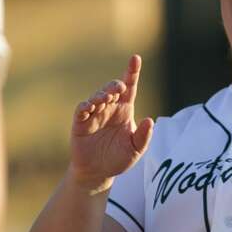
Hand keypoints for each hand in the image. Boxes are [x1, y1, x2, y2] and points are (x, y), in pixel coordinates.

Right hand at [69, 54, 154, 192]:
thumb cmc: (118, 159)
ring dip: (100, 95)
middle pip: (112, 89)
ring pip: (96, 97)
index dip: (132, 72)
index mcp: (125, 110)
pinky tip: (89, 107)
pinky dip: (84, 107)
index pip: (130, 87)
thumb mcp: (136, 150)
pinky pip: (81, 110)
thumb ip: (144, 137)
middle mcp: (109, 108)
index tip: (135, 58)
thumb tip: (151, 120)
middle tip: (118, 89)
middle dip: (114, 86)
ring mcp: (94, 114)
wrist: (98, 173)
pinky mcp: (80, 123)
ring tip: (105, 99)